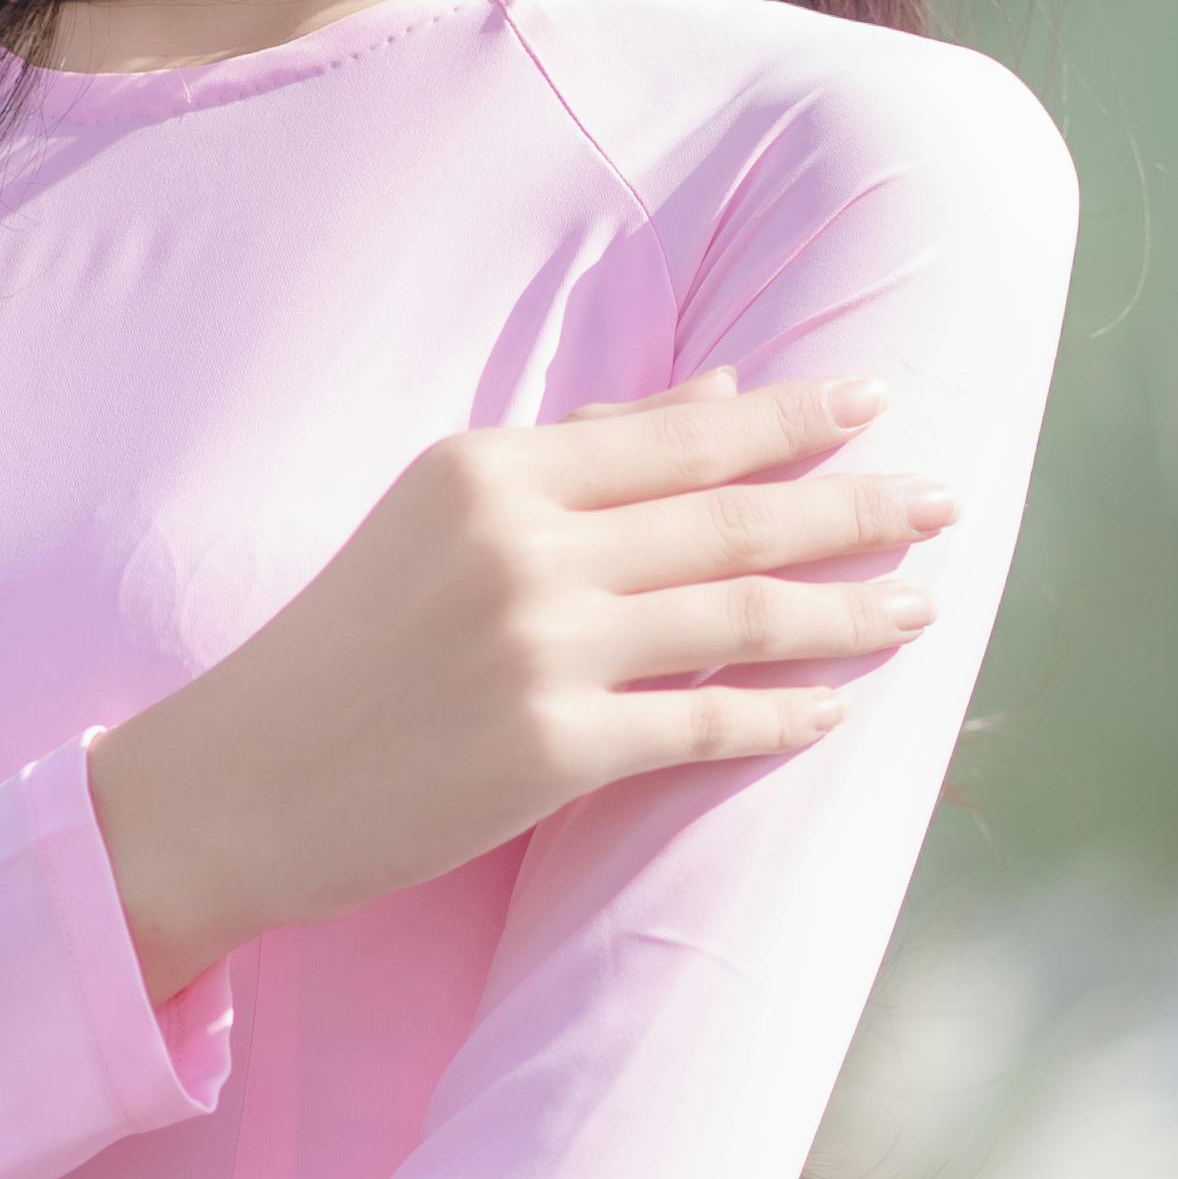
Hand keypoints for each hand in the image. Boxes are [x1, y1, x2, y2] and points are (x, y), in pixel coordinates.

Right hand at [87, 366, 955, 999]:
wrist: (233, 782)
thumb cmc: (337, 649)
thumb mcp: (438, 518)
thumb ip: (580, 456)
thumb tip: (720, 396)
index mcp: (489, 468)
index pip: (679, 433)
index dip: (791, 419)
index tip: (877, 405)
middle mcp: (522, 545)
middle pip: (731, 517)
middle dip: (853, 506)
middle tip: (944, 499)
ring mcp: (540, 649)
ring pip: (740, 616)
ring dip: (846, 609)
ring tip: (919, 602)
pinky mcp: (551, 751)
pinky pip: (705, 726)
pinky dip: (784, 716)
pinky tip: (839, 711)